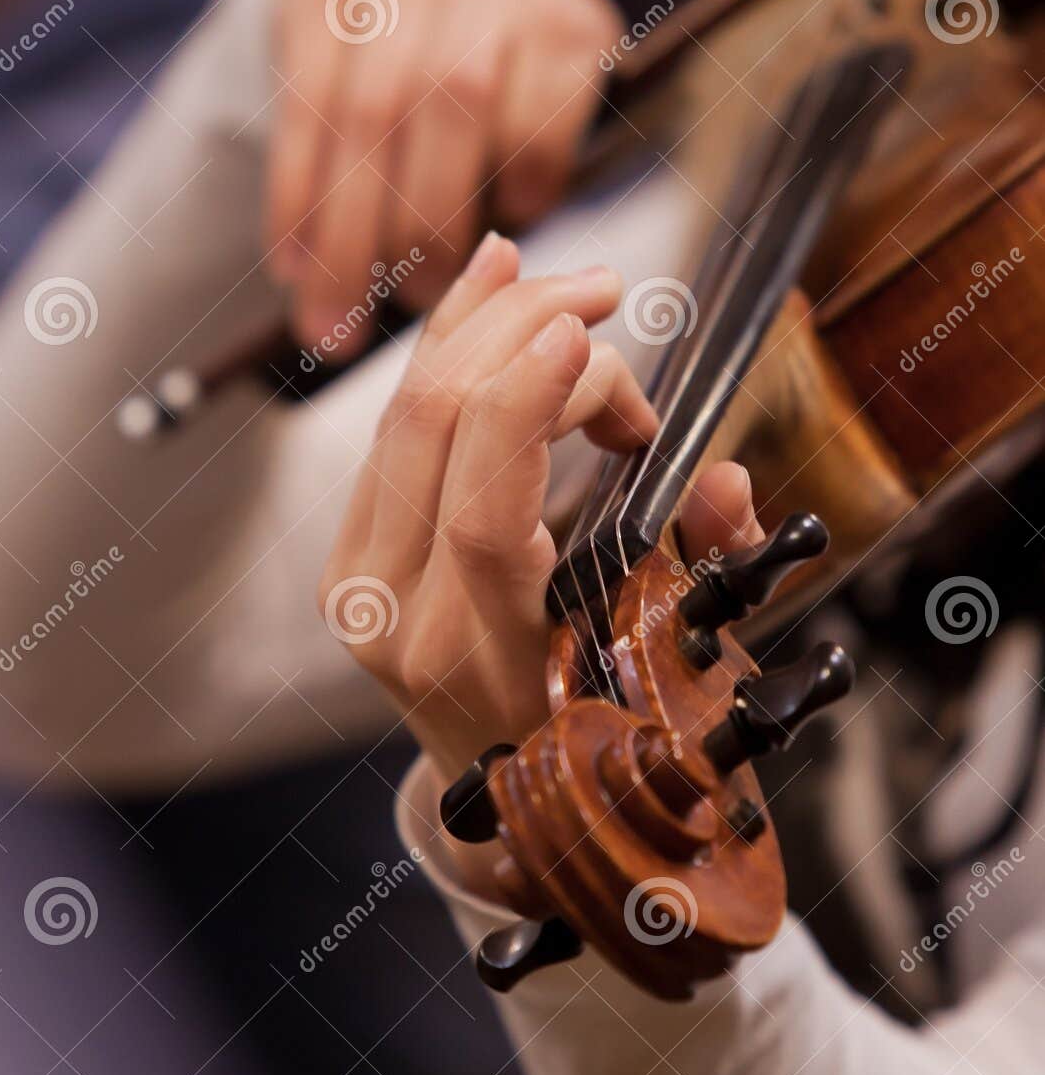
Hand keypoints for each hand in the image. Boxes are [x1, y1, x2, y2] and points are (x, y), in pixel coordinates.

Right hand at [267, 0, 621, 353]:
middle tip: (409, 308)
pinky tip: (293, 268)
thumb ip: (525, 195)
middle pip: (450, 104)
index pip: (542, 113)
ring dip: (347, 235)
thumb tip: (501, 296)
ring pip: (368, 115)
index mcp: (565, 25)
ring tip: (335, 323)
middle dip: (421, 226)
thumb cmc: (494, 109)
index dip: (516, 190)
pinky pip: (300, 110)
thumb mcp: (539, 137)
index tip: (496, 263)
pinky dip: (294, 202)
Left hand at [318, 234, 763, 786]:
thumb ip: (699, 573)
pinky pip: (395, 426)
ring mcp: (358, 576)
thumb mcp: (660, 674)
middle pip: (433, 432)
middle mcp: (394, 615)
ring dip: (487, 326)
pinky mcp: (352, 544)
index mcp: (472, 661)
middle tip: (608, 299)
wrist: (493, 791)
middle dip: (522, 335)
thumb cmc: (591, 736)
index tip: (585, 336)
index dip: (530, 407)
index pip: (484, 514)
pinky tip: (487, 284)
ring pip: (405, 412)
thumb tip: (723, 481)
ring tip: (568, 282)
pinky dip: (446, 349)